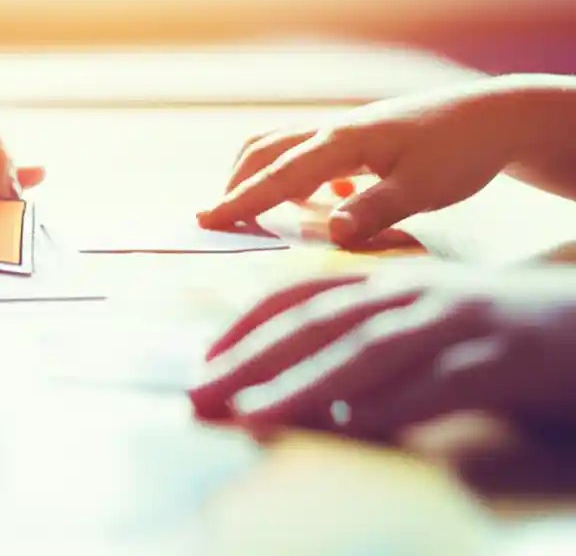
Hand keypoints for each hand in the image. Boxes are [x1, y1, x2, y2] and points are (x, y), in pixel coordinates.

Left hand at [188, 265, 575, 438]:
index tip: (202, 360)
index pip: (301, 295)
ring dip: (305, 385)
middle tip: (199, 396)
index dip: (247, 324)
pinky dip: (394, 402)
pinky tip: (353, 423)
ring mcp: (460, 321)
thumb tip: (309, 389)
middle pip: (319, 324)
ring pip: (368, 351)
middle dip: (252, 360)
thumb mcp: (426, 324)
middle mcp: (415, 293)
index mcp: (391, 281)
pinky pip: (440, 381)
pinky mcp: (504, 355)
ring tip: (254, 416)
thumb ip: (369, 344)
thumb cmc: (500, 330)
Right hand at [196, 78, 537, 246]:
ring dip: (255, 174)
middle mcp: (334, 131)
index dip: (241, 200)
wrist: (494, 116)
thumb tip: (330, 235)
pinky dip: (287, 174)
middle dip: (235, 184)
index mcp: (344, 142)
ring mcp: (343, 133)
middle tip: (213, 218)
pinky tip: (308, 202)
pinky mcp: (356, 140)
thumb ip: (375, 211)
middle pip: (264, 151)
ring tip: (245, 209)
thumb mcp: (424, 189)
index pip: (279, 175)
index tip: (206, 220)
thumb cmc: (461, 152)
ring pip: (280, 147)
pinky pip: (305, 153)